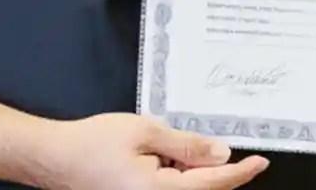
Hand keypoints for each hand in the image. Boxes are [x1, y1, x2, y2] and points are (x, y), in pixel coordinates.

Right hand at [34, 113, 268, 189]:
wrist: (55, 159)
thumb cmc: (92, 144)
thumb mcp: (145, 132)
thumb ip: (187, 145)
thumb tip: (221, 153)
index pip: (215, 183)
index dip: (241, 171)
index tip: (260, 162)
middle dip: (213, 169)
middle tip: (207, 144)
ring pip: (186, 189)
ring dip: (190, 170)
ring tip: (162, 144)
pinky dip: (175, 175)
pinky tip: (160, 156)